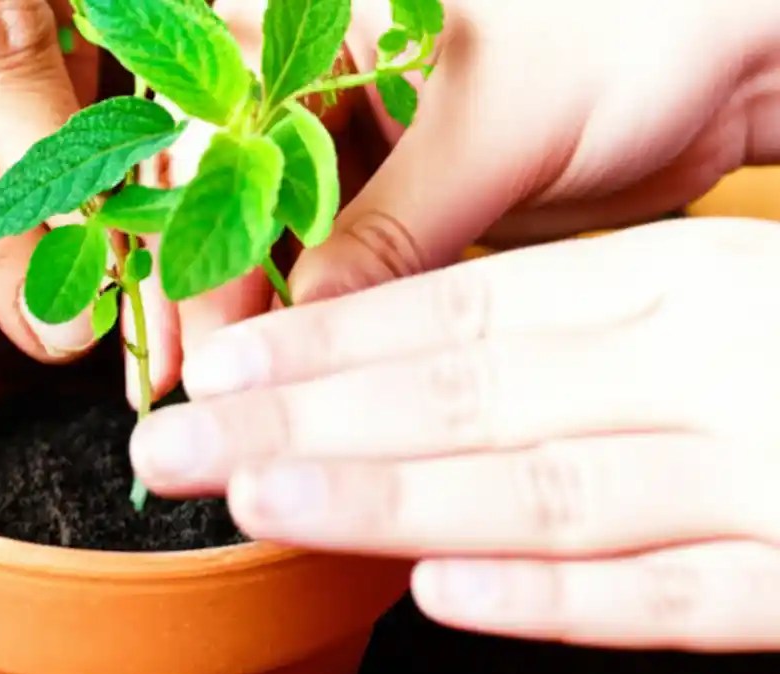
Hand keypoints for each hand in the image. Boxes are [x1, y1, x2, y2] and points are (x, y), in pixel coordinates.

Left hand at [132, 217, 779, 650]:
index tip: (218, 372)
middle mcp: (718, 366)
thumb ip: (589, 322)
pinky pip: (682, 599)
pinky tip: (444, 593)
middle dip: (306, 423)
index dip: (328, 344)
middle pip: (471, 397)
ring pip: (549, 492)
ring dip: (394, 503)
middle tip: (173, 448)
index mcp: (688, 280)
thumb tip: (410, 355)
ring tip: (266, 506)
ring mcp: (774, 476)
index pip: (466, 311)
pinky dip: (563, 601)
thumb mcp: (714, 294)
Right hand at [134, 0, 779, 393]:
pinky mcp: (395, 199)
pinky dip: (316, 317)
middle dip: (204, 282)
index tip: (197, 327)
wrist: (726, 67)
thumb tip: (302, 321)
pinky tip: (299, 371)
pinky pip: (332, 263)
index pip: (209, 125)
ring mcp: (354, 141)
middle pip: (218, 186)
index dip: (186, 227)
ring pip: (267, 232)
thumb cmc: (632, 37)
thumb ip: (391, 221)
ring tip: (238, 397)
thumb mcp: (495, 125)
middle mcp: (317, 73)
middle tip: (199, 385)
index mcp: (314, 12)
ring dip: (253, 311)